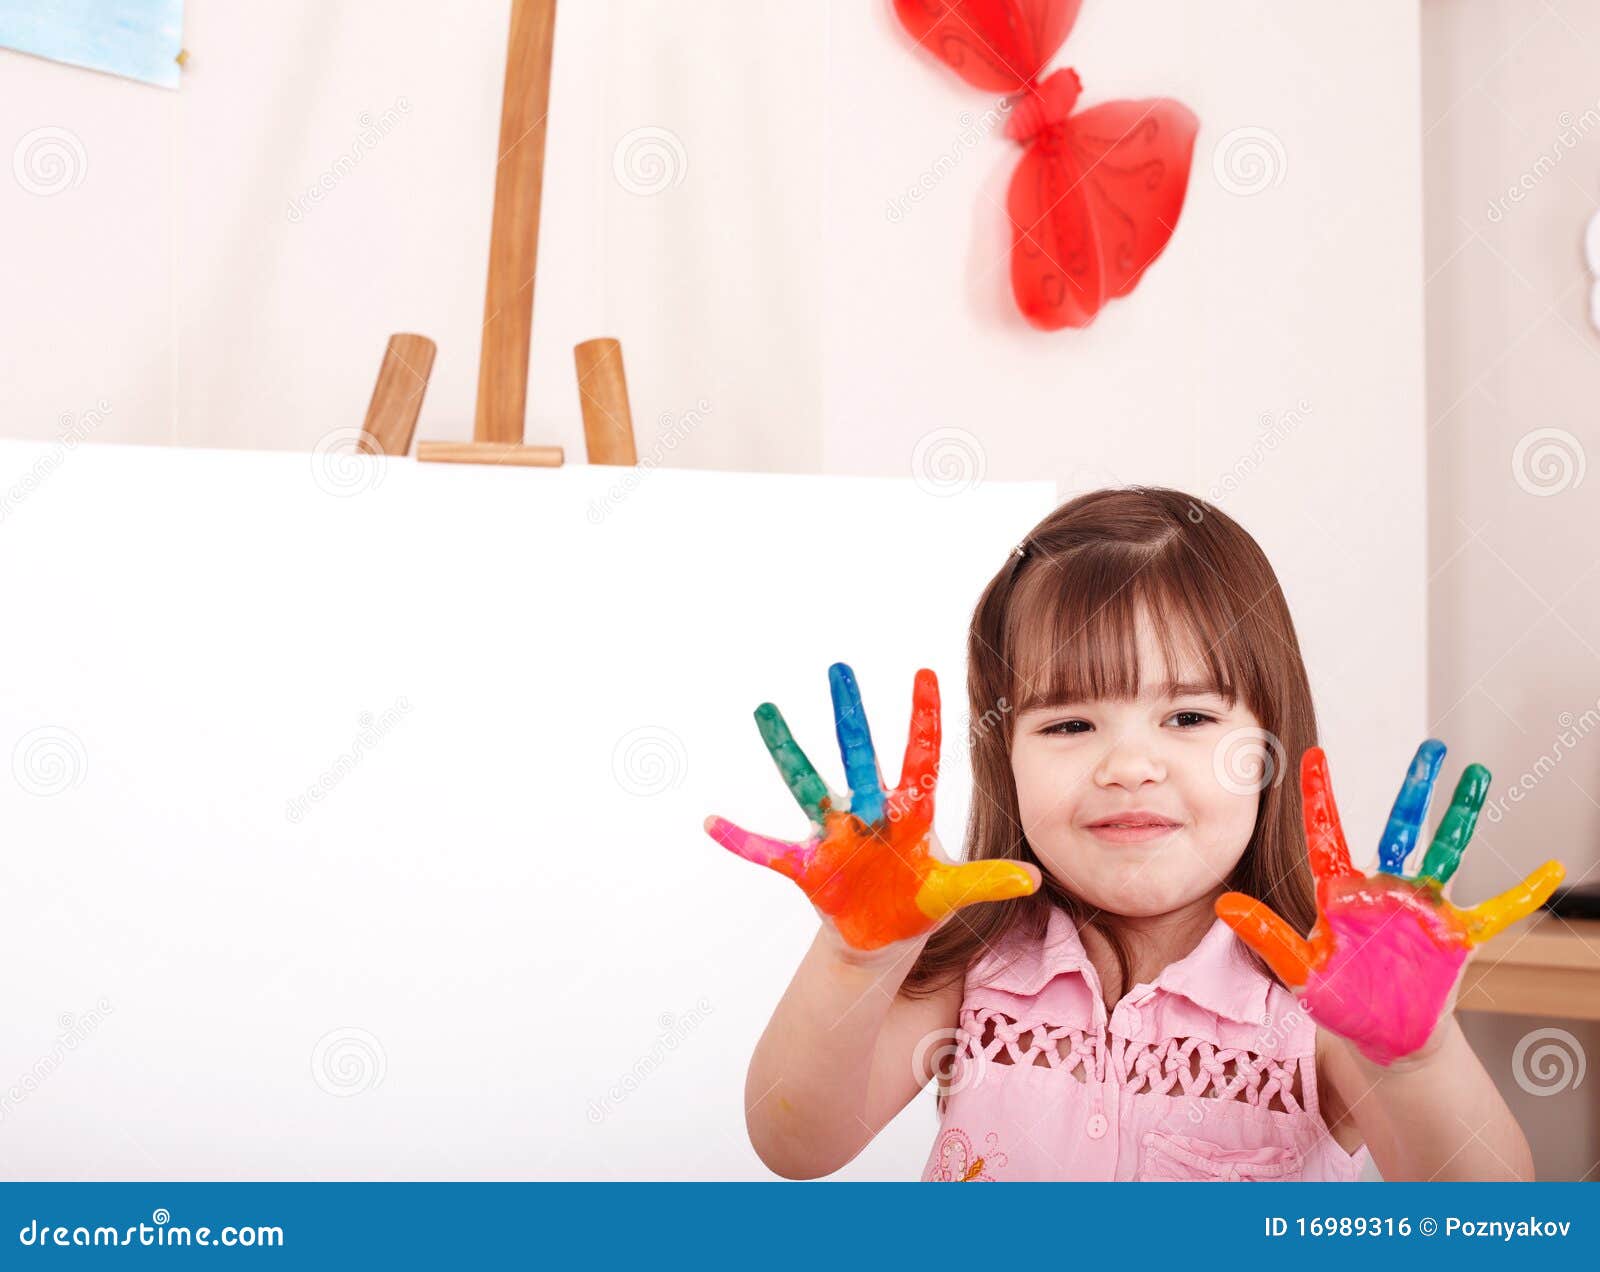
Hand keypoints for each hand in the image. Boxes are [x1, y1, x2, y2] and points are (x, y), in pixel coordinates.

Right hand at [704, 663, 1038, 958]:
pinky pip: (768, 850)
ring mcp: (834, 834)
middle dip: (850, 714)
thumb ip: (986, 881)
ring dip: (786, 749)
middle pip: (858, 755)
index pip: (919, 757)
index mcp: (909, 813)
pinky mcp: (808, 865)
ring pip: (806, 783)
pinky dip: (740, 840)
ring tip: (765, 709)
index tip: (924, 672)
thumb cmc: (919, 903)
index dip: (922, 718)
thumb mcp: (953, 893)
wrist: (883, 937)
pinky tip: (712, 823)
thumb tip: (1033, 880)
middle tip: (840, 668)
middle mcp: (869, 811)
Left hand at [1216, 740, 1564, 1067]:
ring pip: (1448, 850)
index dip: (1320, 795)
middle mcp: (1385, 888)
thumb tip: (1224, 905)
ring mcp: (1423, 907)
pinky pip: (1497, 910)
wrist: (1383, 1037)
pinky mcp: (1456, 935)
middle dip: (1416, 787)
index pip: (1327, 833)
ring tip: (1478, 776)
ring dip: (1464, 815)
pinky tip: (1548, 869)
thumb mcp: (1301, 971)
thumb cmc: (1339, 1001)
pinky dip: (1524, 893)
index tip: (1311, 753)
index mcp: (1341, 891)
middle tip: (1431, 747)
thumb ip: (1268, 937)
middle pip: (1401, 826)